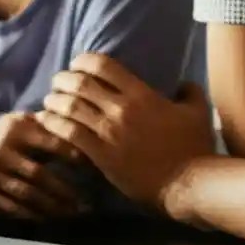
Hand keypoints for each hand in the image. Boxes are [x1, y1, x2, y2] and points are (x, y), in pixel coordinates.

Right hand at [0, 112, 85, 219]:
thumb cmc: (14, 131)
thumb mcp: (29, 122)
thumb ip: (53, 127)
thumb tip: (88, 136)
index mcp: (16, 129)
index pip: (49, 143)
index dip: (70, 155)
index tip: (90, 165)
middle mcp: (2, 150)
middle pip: (38, 175)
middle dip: (64, 190)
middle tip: (86, 202)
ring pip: (27, 194)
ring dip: (52, 206)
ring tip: (72, 213)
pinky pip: (13, 206)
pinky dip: (34, 214)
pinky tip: (50, 217)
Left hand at [39, 52, 214, 215]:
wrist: (189, 184)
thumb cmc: (195, 147)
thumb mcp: (198, 111)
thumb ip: (189, 91)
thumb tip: (183, 84)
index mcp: (141, 94)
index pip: (103, 65)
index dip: (83, 61)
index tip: (76, 64)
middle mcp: (121, 109)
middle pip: (80, 83)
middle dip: (63, 79)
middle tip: (57, 82)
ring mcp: (110, 133)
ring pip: (70, 107)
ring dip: (54, 101)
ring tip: (48, 102)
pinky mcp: (101, 156)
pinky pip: (69, 135)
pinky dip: (53, 125)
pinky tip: (46, 122)